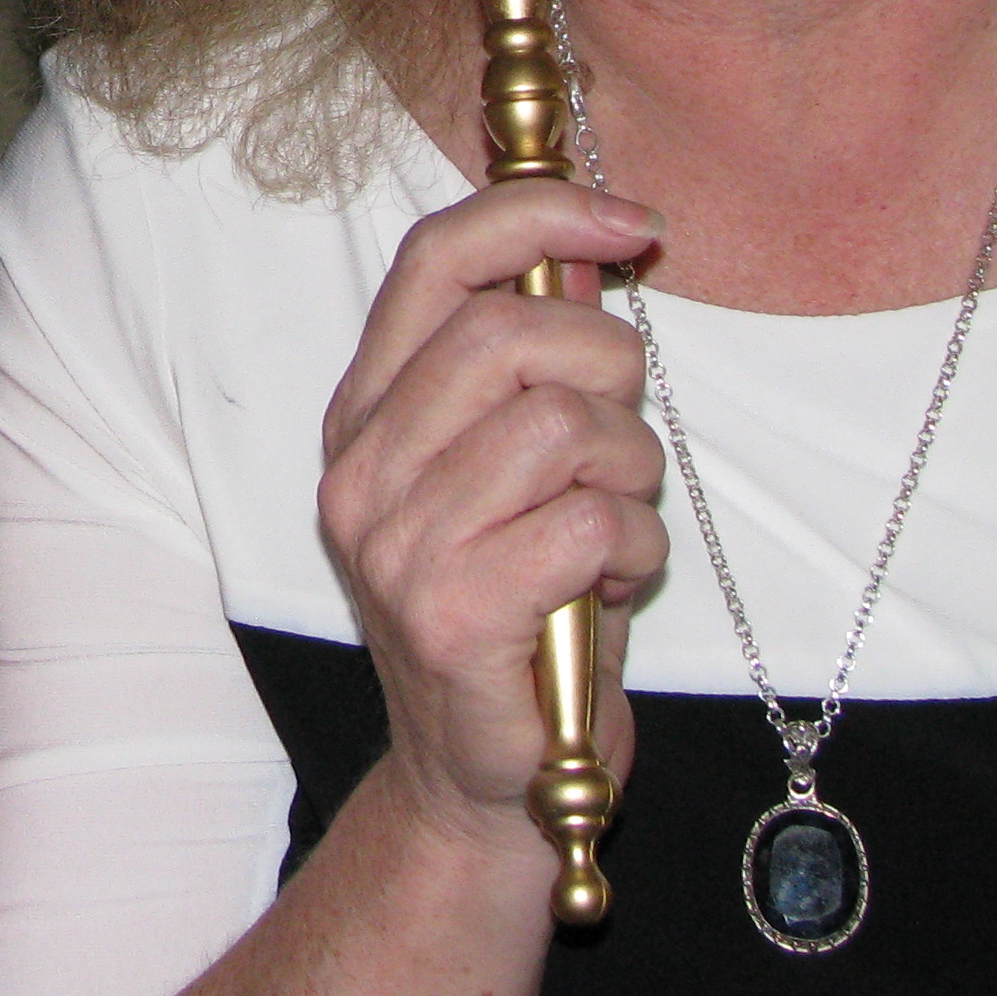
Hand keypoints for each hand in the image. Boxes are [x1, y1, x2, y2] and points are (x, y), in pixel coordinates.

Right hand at [316, 186, 666, 857]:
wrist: (481, 783)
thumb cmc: (519, 609)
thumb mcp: (517, 468)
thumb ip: (534, 364)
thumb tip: (593, 242)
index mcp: (366, 413)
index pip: (436, 259)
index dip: (539, 212)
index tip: (634, 220)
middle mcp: (362, 469)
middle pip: (506, 334)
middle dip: (608, 365)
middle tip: (627, 431)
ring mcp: (395, 543)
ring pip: (560, 427)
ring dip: (631, 469)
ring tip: (622, 518)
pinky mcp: (450, 612)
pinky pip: (587, 521)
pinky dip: (633, 542)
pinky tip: (614, 577)